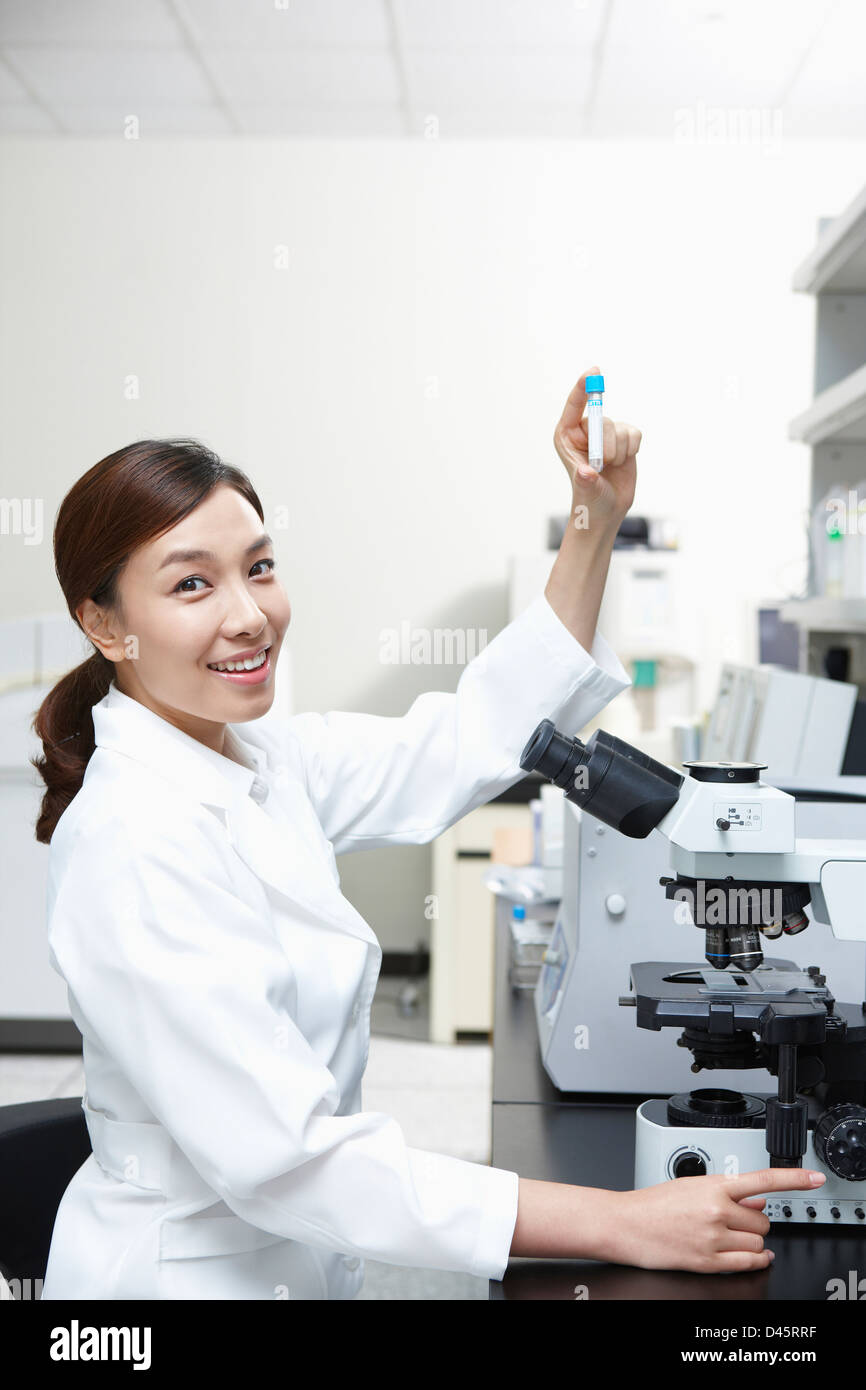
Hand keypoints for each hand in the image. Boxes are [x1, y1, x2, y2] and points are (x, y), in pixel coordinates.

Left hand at [553, 365, 640, 529]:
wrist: (608, 510)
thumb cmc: (590, 500)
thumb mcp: (586, 490)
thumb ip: (585, 479)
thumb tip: (586, 473)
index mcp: (566, 436)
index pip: (574, 405)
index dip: (584, 388)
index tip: (594, 372)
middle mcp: (584, 431)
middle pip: (601, 419)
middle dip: (606, 444)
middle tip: (602, 463)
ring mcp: (605, 433)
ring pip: (620, 428)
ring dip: (620, 452)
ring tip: (610, 467)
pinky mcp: (624, 438)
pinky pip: (635, 433)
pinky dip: (632, 449)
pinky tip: (623, 461)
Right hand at [605, 1167, 825, 1273]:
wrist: (625, 1224)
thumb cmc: (653, 1204)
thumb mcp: (690, 1185)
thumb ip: (726, 1192)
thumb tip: (756, 1201)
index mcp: (713, 1186)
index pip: (762, 1180)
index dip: (793, 1179)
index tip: (813, 1178)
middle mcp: (716, 1211)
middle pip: (762, 1222)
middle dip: (754, 1223)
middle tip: (738, 1221)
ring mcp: (713, 1238)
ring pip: (758, 1244)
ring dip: (752, 1242)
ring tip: (733, 1237)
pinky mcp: (707, 1262)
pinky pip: (748, 1264)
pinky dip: (757, 1261)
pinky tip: (755, 1257)